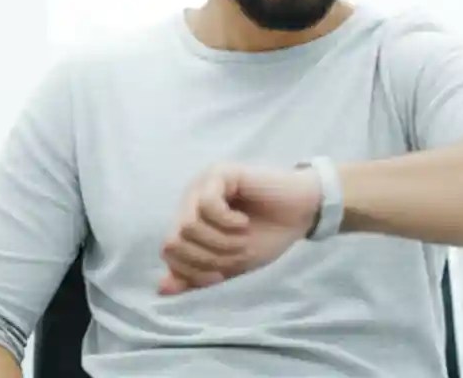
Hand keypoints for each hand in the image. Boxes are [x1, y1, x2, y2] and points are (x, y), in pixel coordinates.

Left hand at [158, 163, 321, 295]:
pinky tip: (243, 222)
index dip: (193, 271)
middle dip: (207, 258)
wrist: (301, 214)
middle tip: (235, 253)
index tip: (221, 275)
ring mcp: (203, 185)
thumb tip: (161, 290)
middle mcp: (190, 201)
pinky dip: (227, 222)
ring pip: (188, 225)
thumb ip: (196, 276)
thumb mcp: (230, 265)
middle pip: (174, 241)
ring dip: (219, 242)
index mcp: (189, 221)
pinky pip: (208, 205)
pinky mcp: (220, 173)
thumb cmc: (267, 236)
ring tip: (242, 237)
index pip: (169, 253)